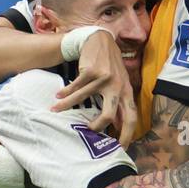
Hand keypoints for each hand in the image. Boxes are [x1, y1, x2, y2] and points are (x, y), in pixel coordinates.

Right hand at [51, 30, 136, 147]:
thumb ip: (119, 102)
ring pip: (83, 100)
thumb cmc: (110, 66)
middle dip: (98, 126)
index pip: (131, 117)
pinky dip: (65, 93)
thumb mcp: (120, 83)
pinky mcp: (90, 71)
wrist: (101, 40)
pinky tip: (58, 97)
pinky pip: (75, 87)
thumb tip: (116, 126)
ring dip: (67, 106)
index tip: (120, 148)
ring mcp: (103, 79)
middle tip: (89, 131)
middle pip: (109, 114)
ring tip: (56, 111)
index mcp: (127, 92)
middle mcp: (117, 87)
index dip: (127, 134)